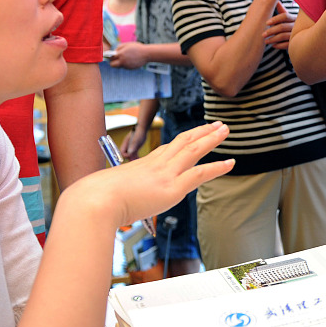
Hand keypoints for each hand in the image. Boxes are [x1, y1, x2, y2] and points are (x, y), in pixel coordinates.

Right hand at [78, 122, 232, 230]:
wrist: (95, 201)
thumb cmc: (95, 198)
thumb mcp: (108, 190)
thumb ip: (118, 192)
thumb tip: (111, 202)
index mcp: (143, 164)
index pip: (168, 149)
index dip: (184, 141)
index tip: (193, 135)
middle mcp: (157, 164)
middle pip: (184, 141)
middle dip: (202, 132)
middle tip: (216, 125)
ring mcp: (166, 174)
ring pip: (195, 149)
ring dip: (212, 138)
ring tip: (226, 130)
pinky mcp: (172, 188)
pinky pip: (200, 173)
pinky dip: (217, 167)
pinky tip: (230, 163)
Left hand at [109, 42, 149, 68]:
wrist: (147, 54)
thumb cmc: (137, 47)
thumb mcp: (127, 45)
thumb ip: (119, 48)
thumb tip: (114, 52)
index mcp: (121, 54)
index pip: (111, 57)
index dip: (110, 56)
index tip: (110, 56)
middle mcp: (123, 61)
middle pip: (112, 65)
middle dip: (112, 62)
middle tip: (115, 59)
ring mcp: (126, 65)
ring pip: (119, 66)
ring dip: (120, 63)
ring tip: (125, 58)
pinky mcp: (130, 68)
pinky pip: (125, 66)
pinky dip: (126, 64)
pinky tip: (131, 60)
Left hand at [264, 2, 294, 50]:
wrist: (305, 38)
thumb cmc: (292, 26)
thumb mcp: (289, 18)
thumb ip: (282, 10)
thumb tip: (276, 1)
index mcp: (294, 18)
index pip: (285, 16)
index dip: (275, 19)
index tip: (266, 23)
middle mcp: (296, 25)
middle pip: (282, 26)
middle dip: (271, 31)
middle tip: (263, 34)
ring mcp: (297, 34)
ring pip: (283, 36)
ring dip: (273, 39)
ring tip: (266, 41)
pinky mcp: (296, 43)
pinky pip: (286, 45)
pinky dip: (278, 45)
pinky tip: (273, 45)